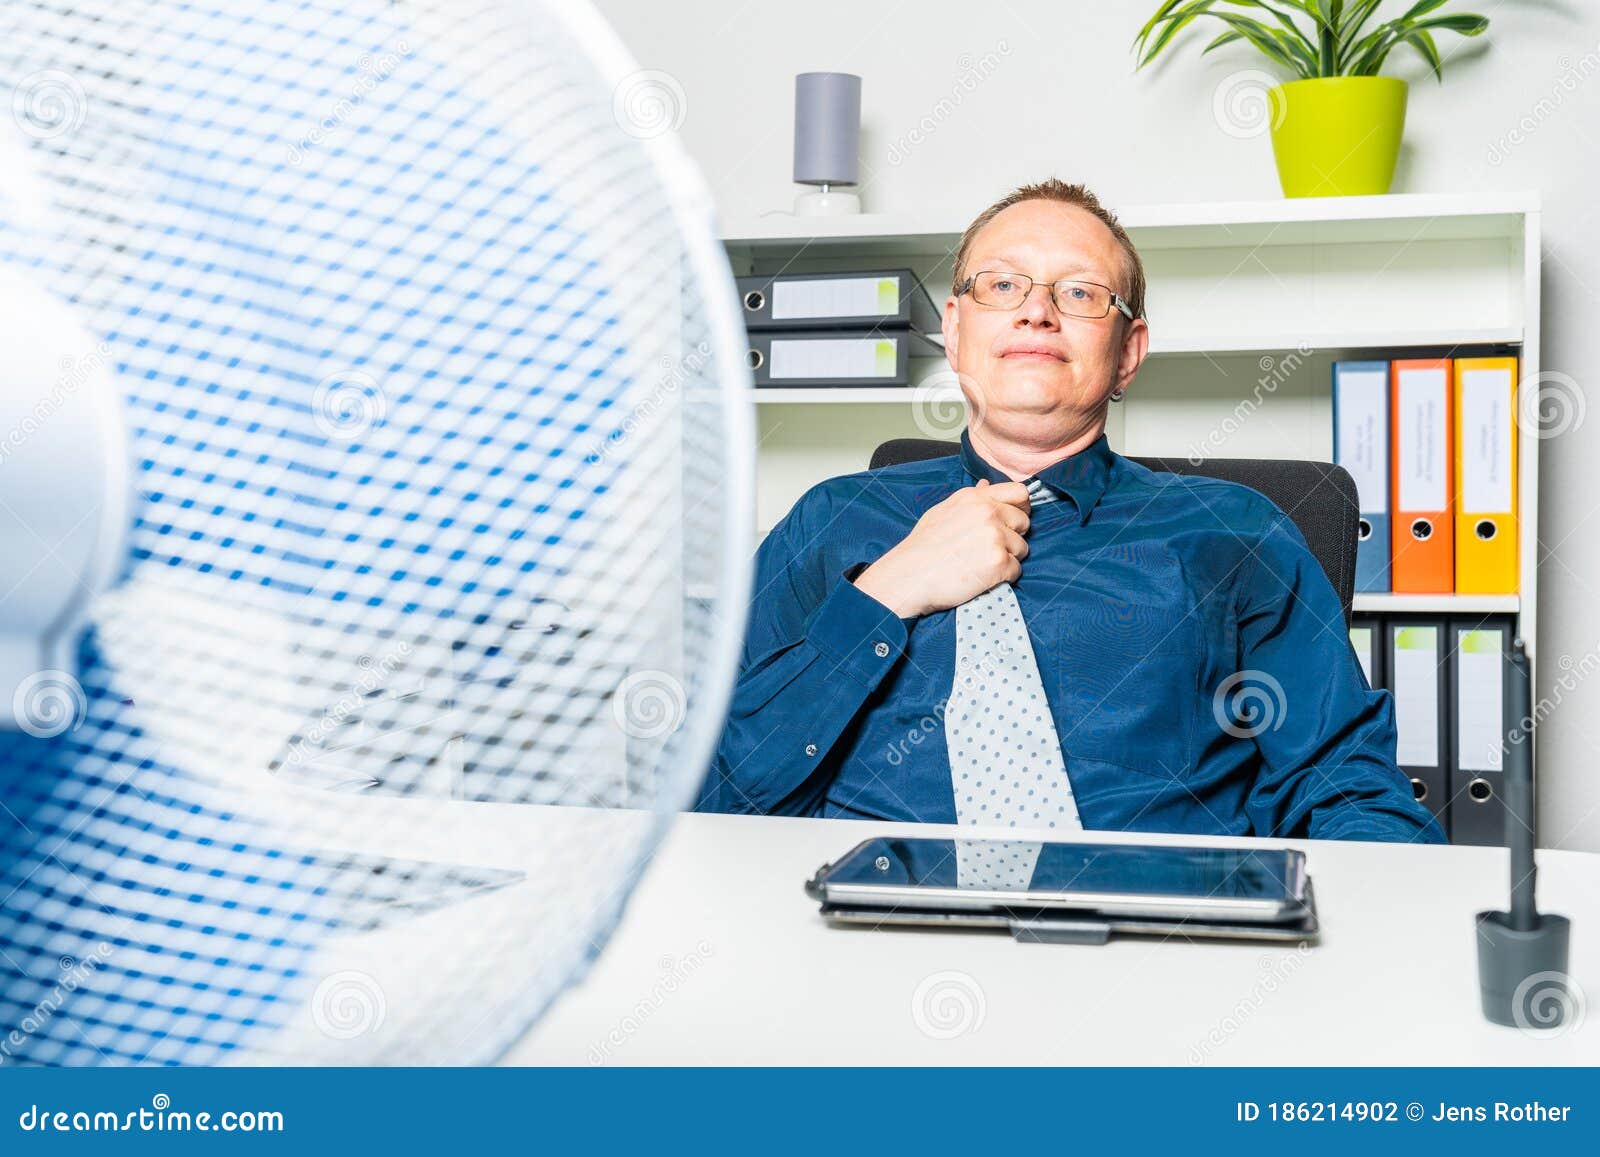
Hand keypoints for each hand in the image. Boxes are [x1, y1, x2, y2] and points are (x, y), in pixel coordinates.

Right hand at [853, 479, 1030, 617]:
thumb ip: (971, 497)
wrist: (909, 576)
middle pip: (1024, 522)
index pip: (1019, 493)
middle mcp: (988, 513)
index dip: (1020, 508)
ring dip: (1007, 558)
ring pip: (1022, 548)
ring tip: (980, 564)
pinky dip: (1003, 577)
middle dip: (1013, 536)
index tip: (1012, 521)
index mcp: (976, 498)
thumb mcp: (942, 511)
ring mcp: (995, 537)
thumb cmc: (922, 547)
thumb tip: (987, 485)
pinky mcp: (999, 562)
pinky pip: (1016, 569)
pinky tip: (982, 577)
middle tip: (988, 549)